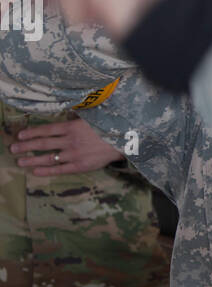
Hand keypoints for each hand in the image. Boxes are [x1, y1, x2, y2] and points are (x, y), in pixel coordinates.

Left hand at [9, 116, 124, 175]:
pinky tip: (35, 170)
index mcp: (72, 127)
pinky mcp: (79, 165)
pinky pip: (59, 169)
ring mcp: (73, 154)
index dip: (32, 132)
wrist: (124, 142)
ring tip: (20, 161)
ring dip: (32, 159)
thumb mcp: (91, 117)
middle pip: (43, 143)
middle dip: (26, 146)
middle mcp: (69, 141)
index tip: (20, 135)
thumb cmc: (108, 128)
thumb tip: (66, 116)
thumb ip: (77, 118)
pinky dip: (46, 170)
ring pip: (48, 157)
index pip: (46, 130)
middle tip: (13, 149)